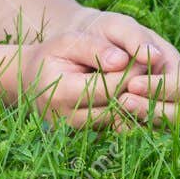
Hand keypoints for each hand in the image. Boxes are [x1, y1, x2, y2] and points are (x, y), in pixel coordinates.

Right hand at [0, 31, 167, 130]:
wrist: (30, 81)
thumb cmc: (52, 55)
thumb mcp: (67, 41)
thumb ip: (94, 48)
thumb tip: (123, 60)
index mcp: (61, 93)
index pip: (109, 87)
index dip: (131, 73)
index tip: (145, 59)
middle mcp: (67, 119)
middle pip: (117, 107)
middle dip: (137, 89)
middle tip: (149, 71)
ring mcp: (76, 132)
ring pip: (119, 120)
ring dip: (135, 102)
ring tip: (141, 82)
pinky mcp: (85, 136)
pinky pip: (115, 126)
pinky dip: (127, 111)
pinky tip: (130, 94)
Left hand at [61, 8, 179, 125]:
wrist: (78, 44)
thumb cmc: (103, 31)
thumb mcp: (116, 26)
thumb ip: (133, 37)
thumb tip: (152, 57)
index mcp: (170, 64)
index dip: (159, 88)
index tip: (132, 84)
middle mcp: (165, 89)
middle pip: (175, 113)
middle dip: (150, 109)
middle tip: (122, 100)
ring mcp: (151, 106)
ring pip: (158, 126)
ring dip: (137, 120)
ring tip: (113, 107)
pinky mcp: (132, 119)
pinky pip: (136, 132)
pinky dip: (124, 128)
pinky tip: (106, 118)